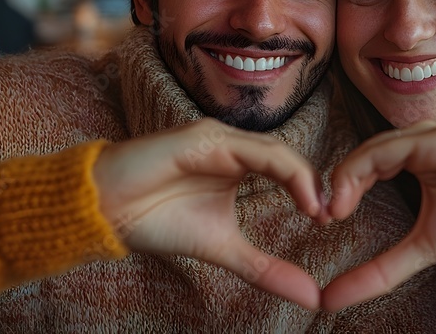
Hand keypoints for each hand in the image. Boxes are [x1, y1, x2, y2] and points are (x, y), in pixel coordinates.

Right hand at [91, 119, 327, 309]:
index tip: (327, 223)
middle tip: (330, 216)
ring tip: (318, 210)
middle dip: (315, 184)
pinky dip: (283, 171)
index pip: (288, 170)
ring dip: (303, 178)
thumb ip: (265, 268)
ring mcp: (218, 138)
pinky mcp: (203, 138)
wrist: (104, 211)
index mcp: (238, 163)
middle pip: (288, 158)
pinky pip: (253, 150)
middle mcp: (232, 145)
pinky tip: (299, 197)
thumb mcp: (222, 249)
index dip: (311, 192)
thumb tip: (312, 298)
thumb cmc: (157, 221)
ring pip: (275, 151)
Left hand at [321, 121, 435, 311]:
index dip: (340, 188)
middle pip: (363, 153)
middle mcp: (422, 142)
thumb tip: (331, 300)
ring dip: (348, 174)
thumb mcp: (426, 249)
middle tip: (323, 216)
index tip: (326, 220)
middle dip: (338, 182)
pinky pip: (399, 145)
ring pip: (376, 146)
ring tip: (335, 208)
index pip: (364, 164)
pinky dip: (369, 165)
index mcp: (416, 158)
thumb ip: (381, 269)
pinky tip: (355, 193)